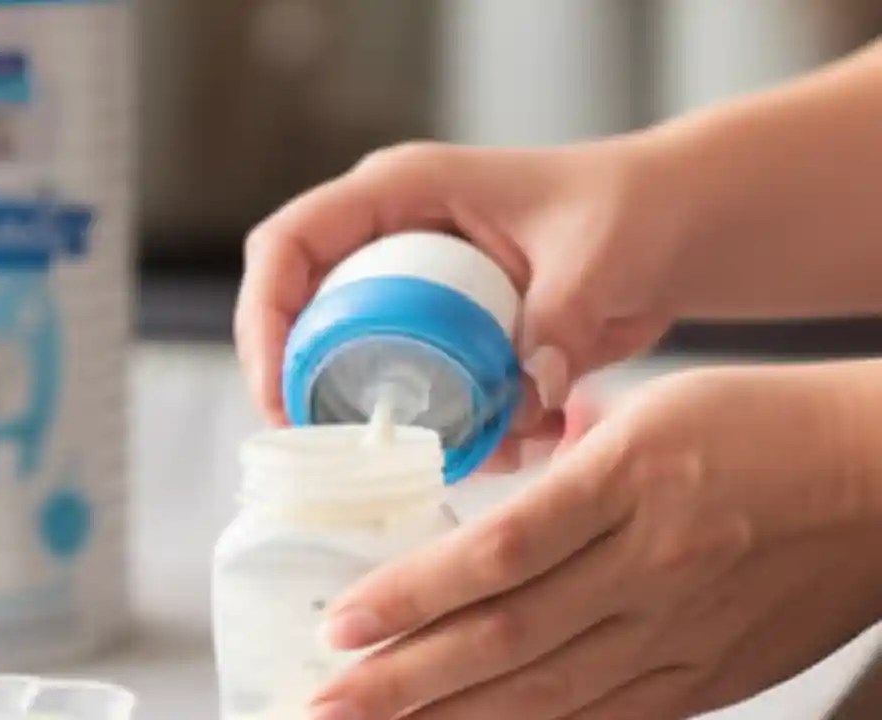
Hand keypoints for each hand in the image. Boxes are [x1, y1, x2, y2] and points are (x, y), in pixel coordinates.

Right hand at [234, 139, 684, 464]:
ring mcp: (414, 288)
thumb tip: (527, 395)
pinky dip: (451, 431)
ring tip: (462, 457)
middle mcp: (391, 239)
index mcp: (400, 192)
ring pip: (356, 363)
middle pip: (302, 313)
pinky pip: (416, 390)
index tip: (281, 396)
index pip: (288, 245)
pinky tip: (511, 446)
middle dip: (309, 390)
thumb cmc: (634, 207)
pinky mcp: (445, 333)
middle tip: (338, 453)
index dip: (266, 320)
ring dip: (390, 422)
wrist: (675, 229)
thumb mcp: (596, 256)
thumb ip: (560, 320)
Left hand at [312, 364, 881, 719]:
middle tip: (325, 700)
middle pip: (507, 635)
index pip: (498, 553)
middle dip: (404, 677)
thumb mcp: (656, 408)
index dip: (411, 596)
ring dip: (452, 715)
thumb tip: (494, 505)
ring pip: (549, 691)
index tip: (343, 623)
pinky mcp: (711, 674)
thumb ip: (567, 464)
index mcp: (631, 480)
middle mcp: (652, 564)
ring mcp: (683, 630)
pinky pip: (611, 714)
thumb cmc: (769, 424)